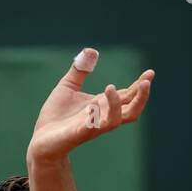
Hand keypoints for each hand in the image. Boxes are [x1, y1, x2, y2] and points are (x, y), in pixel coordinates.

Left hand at [27, 48, 153, 164]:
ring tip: (111, 87)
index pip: (128, 95)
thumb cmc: (56, 116)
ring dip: (117, 105)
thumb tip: (91, 51)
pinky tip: (93, 104)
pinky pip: (91, 127)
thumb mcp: (68, 86)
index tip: (150, 73)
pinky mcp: (78, 134)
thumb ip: (80, 70)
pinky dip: (95, 117)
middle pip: (130, 110)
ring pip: (115, 121)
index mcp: (102, 104)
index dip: (140, 85)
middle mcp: (102, 116)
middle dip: (140, 97)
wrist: (40, 139)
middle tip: (146, 82)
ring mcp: (92, 126)